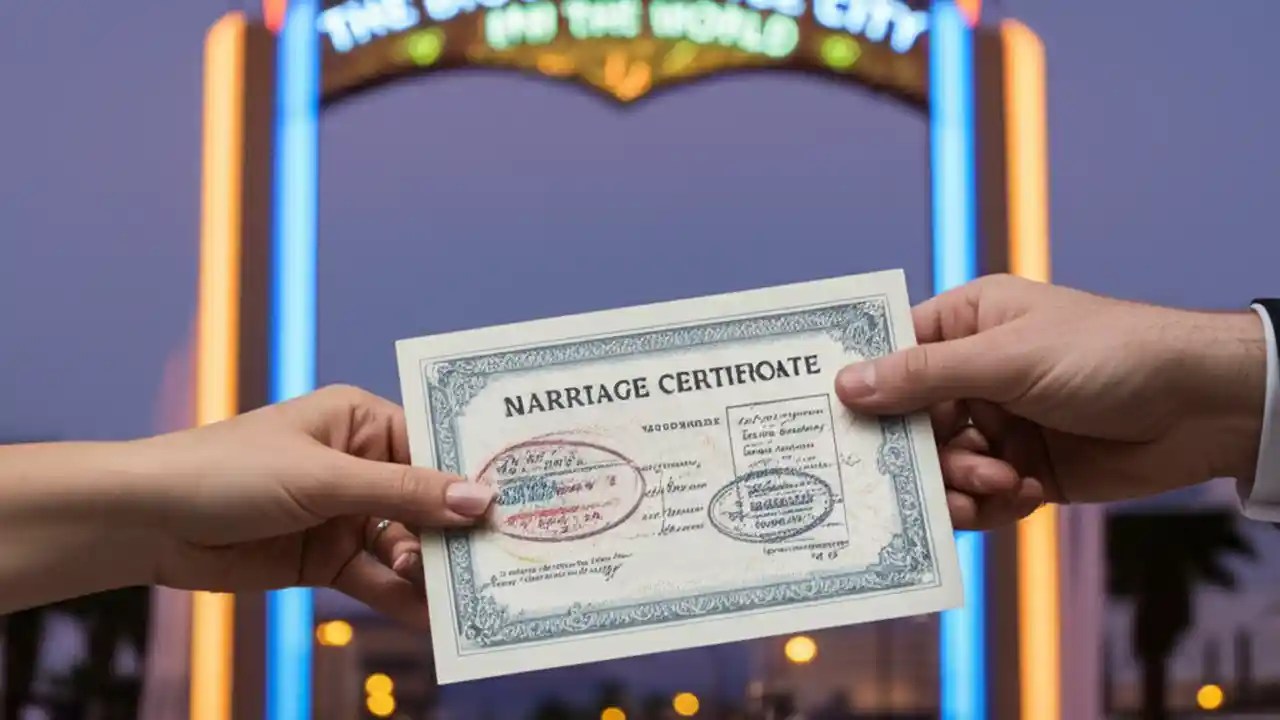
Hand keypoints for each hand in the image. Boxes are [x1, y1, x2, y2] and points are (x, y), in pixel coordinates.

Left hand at [133, 384, 494, 627]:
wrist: (147, 521)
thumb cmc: (229, 471)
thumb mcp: (323, 479)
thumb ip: (402, 494)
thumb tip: (479, 499)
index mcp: (360, 422)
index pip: (433, 445)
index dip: (472, 474)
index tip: (516, 500)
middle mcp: (360, 465)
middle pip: (427, 500)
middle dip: (456, 531)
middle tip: (498, 559)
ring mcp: (344, 514)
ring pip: (407, 545)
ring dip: (431, 569)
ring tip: (466, 595)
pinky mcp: (326, 558)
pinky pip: (377, 579)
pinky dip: (401, 598)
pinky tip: (429, 616)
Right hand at [834, 275, 1266, 529]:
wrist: (1202, 407)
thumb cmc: (1108, 354)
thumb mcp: (1007, 358)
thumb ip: (924, 375)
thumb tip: (846, 385)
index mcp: (968, 324)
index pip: (894, 354)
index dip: (865, 386)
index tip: (834, 421)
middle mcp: (976, 374)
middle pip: (911, 423)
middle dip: (925, 453)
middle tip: (940, 473)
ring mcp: (1000, 424)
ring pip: (944, 467)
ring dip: (965, 484)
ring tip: (999, 485)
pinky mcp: (1025, 470)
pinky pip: (982, 498)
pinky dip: (995, 505)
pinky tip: (1027, 495)